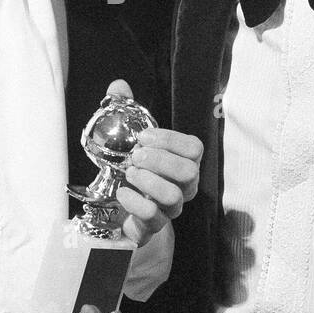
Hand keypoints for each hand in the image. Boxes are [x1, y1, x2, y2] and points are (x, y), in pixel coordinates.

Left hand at [105, 79, 202, 246]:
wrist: (122, 211)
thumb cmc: (134, 169)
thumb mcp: (129, 138)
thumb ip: (126, 109)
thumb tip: (119, 85)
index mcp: (183, 161)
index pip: (194, 149)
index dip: (171, 140)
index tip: (144, 136)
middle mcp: (184, 186)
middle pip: (189, 172)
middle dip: (161, 160)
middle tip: (136, 156)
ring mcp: (170, 208)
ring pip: (174, 196)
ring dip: (149, 181)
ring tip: (130, 172)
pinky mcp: (153, 227)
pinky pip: (152, 218)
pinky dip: (136, 203)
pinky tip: (122, 193)